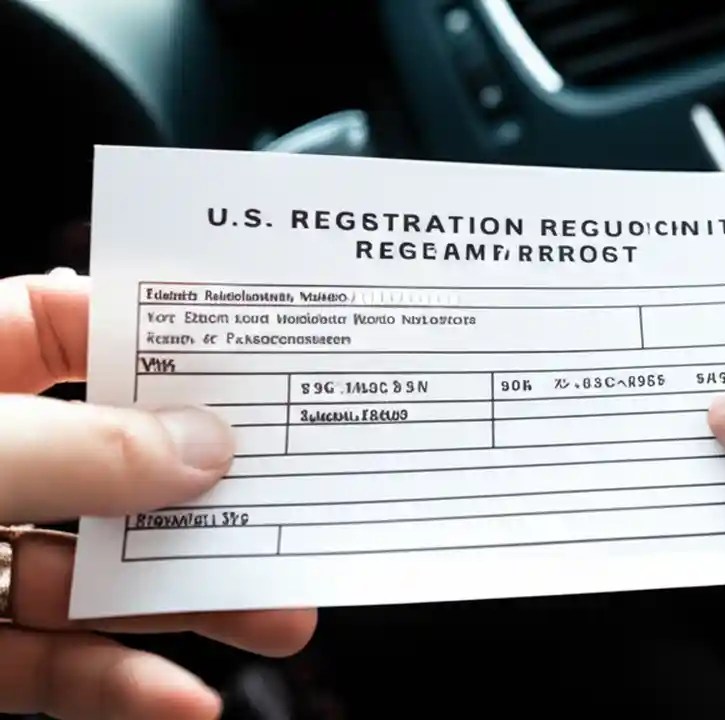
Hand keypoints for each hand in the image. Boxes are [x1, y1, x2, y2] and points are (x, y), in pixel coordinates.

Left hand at [0, 270, 316, 719]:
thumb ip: (87, 452)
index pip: (63, 326)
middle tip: (299, 508)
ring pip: (98, 575)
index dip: (157, 336)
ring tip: (279, 618)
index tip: (256, 357)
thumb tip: (206, 448)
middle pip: (113, 466)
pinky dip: (120, 686)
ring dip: (191, 602)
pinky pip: (53, 667)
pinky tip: (186, 700)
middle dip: (210, 498)